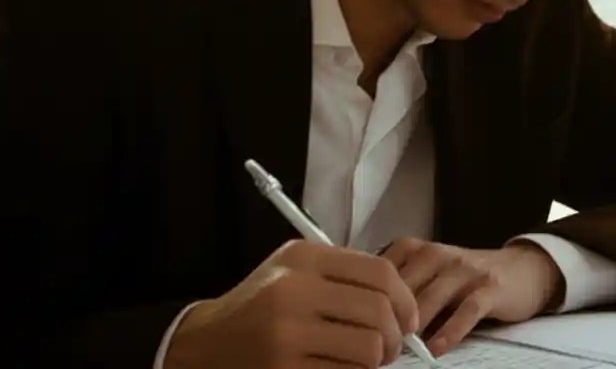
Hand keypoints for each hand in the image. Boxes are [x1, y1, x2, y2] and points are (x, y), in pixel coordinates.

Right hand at [164, 239, 418, 368]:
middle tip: (394, 347)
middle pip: (379, 310)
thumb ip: (343, 275)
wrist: (205, 343)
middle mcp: (294, 289)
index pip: (379, 271)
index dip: (406, 299)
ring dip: (379, 360)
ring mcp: (287, 331)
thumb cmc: (262, 306)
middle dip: (398, 335)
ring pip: (369, 347)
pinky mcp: (284, 367)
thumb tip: (403, 303)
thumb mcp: (294, 270)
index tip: (410, 319)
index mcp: (303, 258)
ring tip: (371, 361)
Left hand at [381, 238, 564, 355]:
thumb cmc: (466, 278)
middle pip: (405, 285)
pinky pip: (467, 310)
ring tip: (400, 350)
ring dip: (415, 326)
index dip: (369, 294)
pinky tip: (437, 349)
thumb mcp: (432, 272)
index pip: (385, 268)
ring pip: (432, 297)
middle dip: (388, 314)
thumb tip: (364, 313)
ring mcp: (467, 270)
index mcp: (421, 249)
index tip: (357, 318)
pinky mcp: (490, 288)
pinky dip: (450, 331)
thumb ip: (403, 285)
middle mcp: (441, 254)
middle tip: (375, 341)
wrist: (521, 270)